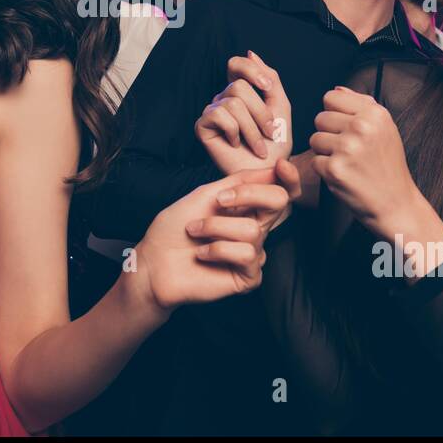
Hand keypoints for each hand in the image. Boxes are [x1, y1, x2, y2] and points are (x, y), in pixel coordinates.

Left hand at [134, 161, 298, 310]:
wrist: (154, 261)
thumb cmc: (175, 228)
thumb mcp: (206, 194)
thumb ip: (239, 181)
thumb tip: (272, 168)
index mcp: (247, 208)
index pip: (279, 190)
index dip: (288, 177)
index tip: (281, 165)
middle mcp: (254, 229)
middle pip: (279, 202)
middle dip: (249, 194)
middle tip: (219, 200)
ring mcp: (253, 254)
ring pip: (252, 230)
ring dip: (215, 227)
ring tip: (195, 232)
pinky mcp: (249, 277)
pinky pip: (245, 254)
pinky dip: (217, 249)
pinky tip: (202, 254)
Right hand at [195, 51, 292, 174]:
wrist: (269, 171)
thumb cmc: (276, 144)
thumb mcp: (280, 106)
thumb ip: (270, 78)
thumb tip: (250, 52)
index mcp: (241, 92)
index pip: (235, 65)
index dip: (250, 70)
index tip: (267, 88)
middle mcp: (223, 99)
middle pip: (238, 86)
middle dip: (260, 111)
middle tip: (269, 132)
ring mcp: (212, 113)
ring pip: (232, 102)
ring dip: (252, 127)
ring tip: (258, 145)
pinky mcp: (203, 127)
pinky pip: (219, 116)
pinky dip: (235, 132)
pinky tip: (237, 144)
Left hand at [309, 86, 426, 238]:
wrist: (395, 203)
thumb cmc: (387, 165)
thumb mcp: (384, 128)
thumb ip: (360, 105)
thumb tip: (337, 89)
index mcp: (374, 113)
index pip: (331, 97)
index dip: (334, 113)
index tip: (346, 127)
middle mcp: (361, 127)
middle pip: (320, 118)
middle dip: (329, 133)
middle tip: (349, 149)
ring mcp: (347, 148)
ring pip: (314, 139)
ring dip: (325, 152)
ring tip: (347, 161)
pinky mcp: (334, 169)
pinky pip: (314, 161)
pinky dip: (325, 170)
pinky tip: (344, 174)